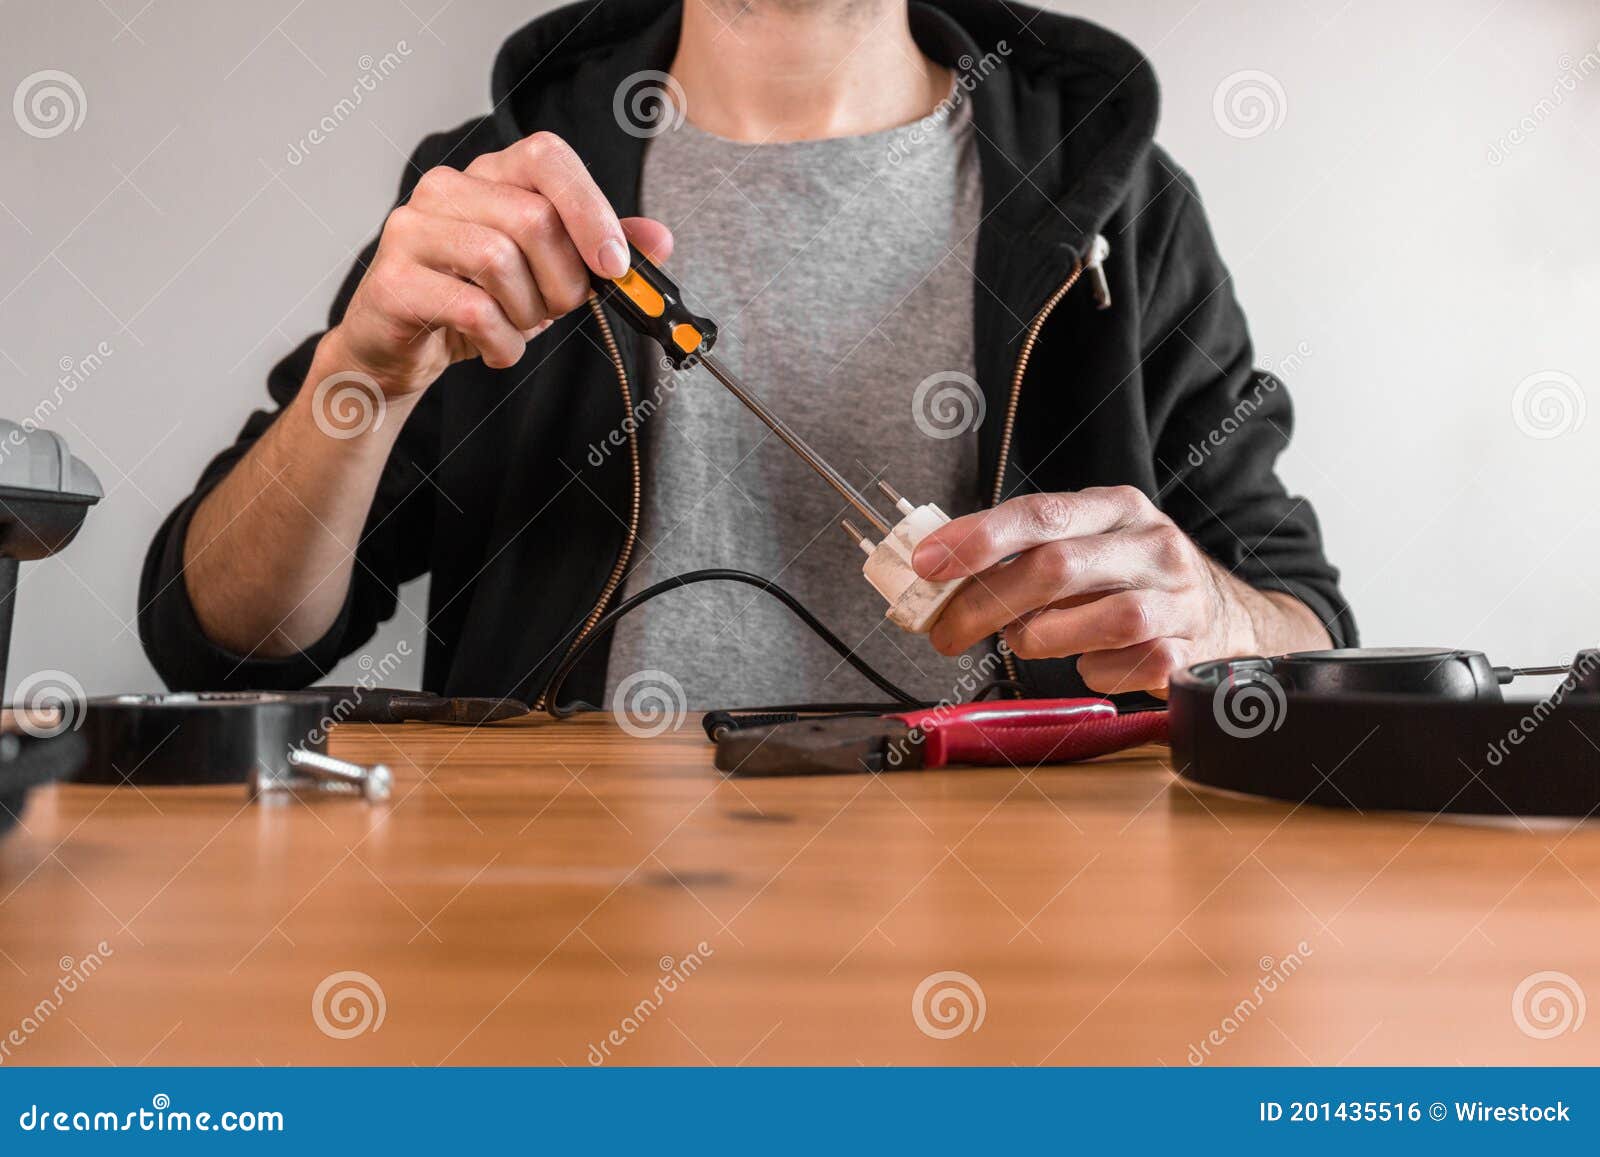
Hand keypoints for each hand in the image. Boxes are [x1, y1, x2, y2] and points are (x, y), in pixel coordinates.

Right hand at [327, 131, 672, 397]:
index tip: (613, 265)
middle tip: (556, 310)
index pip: (547, 157)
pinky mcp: (394, 280)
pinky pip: (471, 309)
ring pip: (499, 260)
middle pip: (533, 219)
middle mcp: (446, 187)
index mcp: (490, 174)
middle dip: (564, 281)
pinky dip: (501, 342)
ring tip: (516, 326)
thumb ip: (599, 253)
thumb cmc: (476, 303)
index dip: (590, 208)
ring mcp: (412, 229)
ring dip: (527, 313)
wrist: (401, 349)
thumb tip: (659, 240)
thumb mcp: (549, 276)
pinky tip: (496, 347)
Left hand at [911, 487, 1325, 694]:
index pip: (1040, 514)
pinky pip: (1127, 667)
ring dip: (1040, 639)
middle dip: (986, 603)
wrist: (1230, 619)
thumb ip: (1025, 554)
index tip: (928, 563)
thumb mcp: (1089, 547)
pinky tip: (1087, 663)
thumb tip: (940, 575)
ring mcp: (1178, 597)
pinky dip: (1093, 672)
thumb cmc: (1133, 581)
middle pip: (1057, 567)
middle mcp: (1153, 544)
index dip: (978, 538)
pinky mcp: (1190, 650)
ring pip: (1097, 620)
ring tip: (1022, 642)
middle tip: (945, 633)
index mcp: (1117, 507)